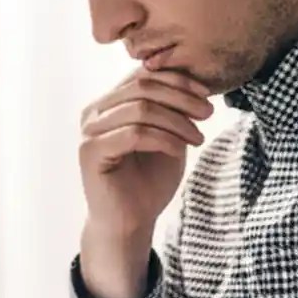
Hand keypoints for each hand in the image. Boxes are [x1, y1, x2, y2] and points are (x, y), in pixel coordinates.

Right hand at [76, 68, 212, 297]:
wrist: (130, 222)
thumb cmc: (148, 182)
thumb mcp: (168, 136)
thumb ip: (171, 108)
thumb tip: (193, 78)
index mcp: (110, 103)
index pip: (143, 74)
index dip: (178, 79)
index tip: (208, 95)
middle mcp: (94, 112)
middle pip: (143, 86)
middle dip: (182, 98)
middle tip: (208, 114)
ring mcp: (89, 131)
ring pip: (140, 109)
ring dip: (177, 121)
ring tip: (197, 138)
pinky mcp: (90, 152)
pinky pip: (134, 134)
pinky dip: (163, 139)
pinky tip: (179, 150)